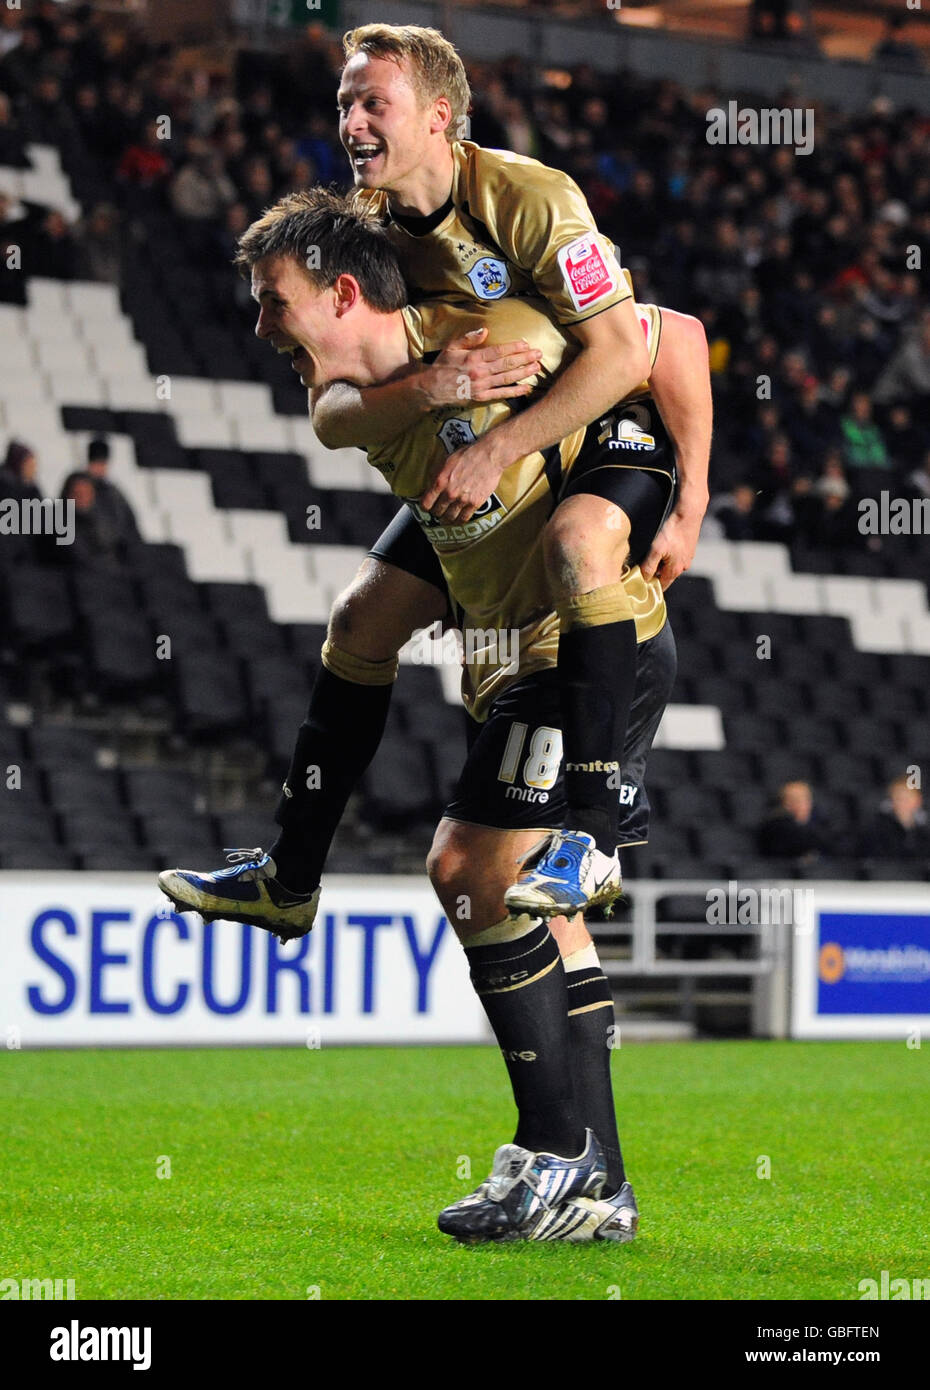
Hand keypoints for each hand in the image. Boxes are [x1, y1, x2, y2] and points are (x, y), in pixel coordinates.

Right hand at [416, 327, 540, 409]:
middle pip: (507, 364)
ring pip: (507, 379)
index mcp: (473, 358)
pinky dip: (515, 392)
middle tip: (539, 354)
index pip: (498, 351)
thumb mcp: (451, 347)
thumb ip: (469, 338)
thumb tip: (485, 330)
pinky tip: (526, 388)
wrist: (431, 389)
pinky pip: (501, 394)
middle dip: (524, 359)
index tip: (526, 344)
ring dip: (524, 373)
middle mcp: (480, 372)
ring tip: (537, 368)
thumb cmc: (442, 366)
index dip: (514, 347)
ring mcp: (482, 386)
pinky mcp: (481, 397)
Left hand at [420, 435, 505, 523]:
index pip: (426, 503)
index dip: (424, 506)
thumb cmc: (469, 455)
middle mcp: (450, 493)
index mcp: (440, 481)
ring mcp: (462, 499)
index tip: (426, 507)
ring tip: (446, 519)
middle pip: (437, 512)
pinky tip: (457, 520)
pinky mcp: (475, 503)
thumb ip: (436, 475)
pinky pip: (464, 518)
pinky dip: (459, 521)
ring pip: (450, 518)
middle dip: (436, 512)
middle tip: (437, 511)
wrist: (489, 456)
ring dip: (446, 519)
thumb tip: (429, 486)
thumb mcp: (446, 461)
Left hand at [641, 507, 704, 590]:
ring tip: (654, 554)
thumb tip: (644, 579)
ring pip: (671, 566)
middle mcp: (683, 567)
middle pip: (666, 576)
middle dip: (656, 574)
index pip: (661, 586)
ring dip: (662, 564)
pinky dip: (670, 555)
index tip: (641, 584)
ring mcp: (688, 558)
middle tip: (644, 568)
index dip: (651, 586)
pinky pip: (677, 557)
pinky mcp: (689, 549)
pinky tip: (665, 546)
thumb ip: (649, 566)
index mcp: (675, 570)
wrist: (689, 515)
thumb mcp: (656, 549)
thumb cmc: (673, 532)